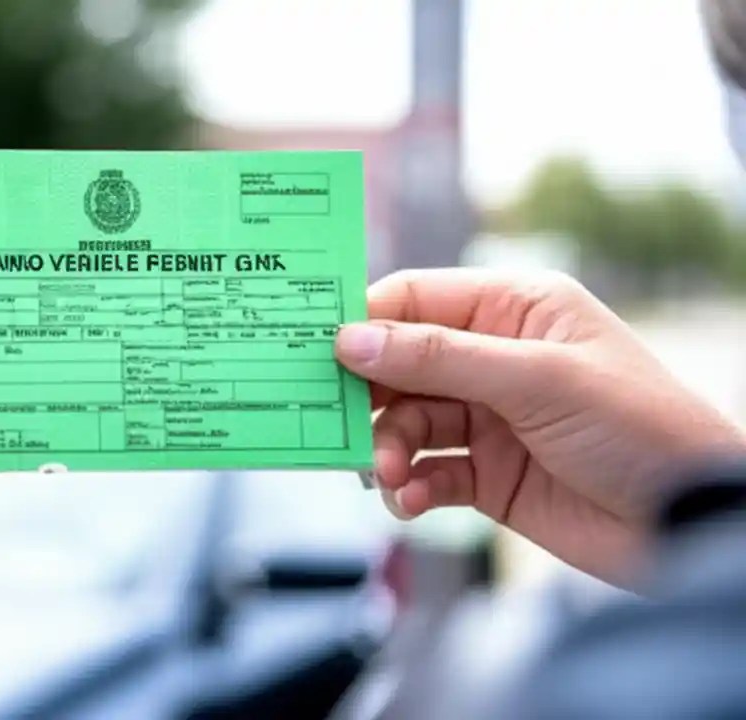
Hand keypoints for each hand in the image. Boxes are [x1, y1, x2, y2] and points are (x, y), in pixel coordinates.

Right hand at [336, 269, 745, 583]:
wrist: (690, 524)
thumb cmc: (639, 427)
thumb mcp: (537, 379)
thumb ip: (440, 359)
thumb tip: (353, 339)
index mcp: (514, 310)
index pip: (417, 300)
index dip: (364, 320)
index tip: (314, 347)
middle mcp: (494, 358)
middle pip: (399, 364)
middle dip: (368, 394)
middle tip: (337, 421)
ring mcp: (488, 418)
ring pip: (405, 422)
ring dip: (387, 447)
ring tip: (386, 473)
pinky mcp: (486, 474)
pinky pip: (425, 472)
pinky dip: (409, 487)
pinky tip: (410, 501)